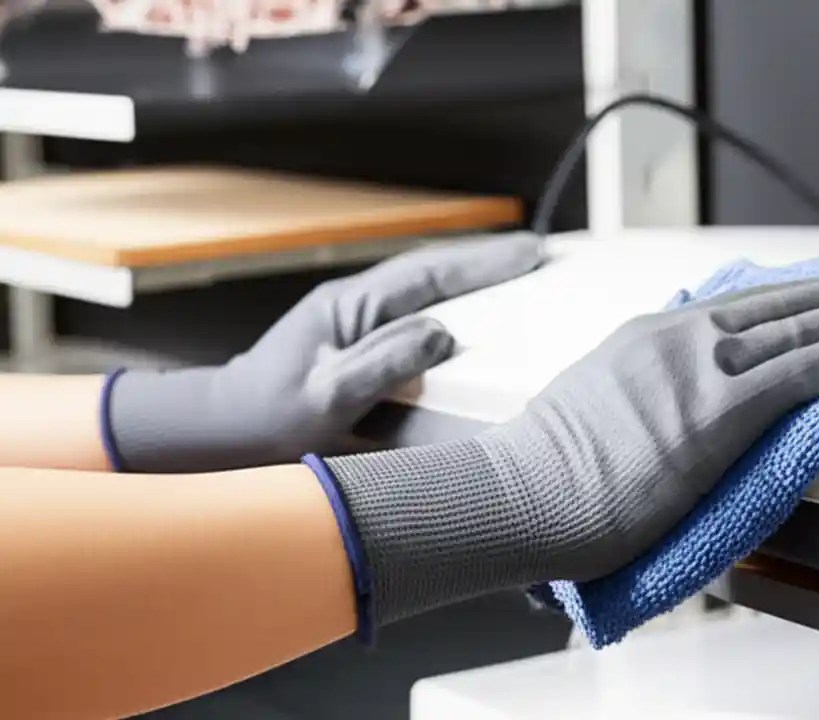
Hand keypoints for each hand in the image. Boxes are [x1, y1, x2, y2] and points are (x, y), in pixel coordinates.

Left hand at [106, 233, 543, 472]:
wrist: (224, 433)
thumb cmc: (269, 419)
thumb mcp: (326, 396)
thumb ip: (383, 364)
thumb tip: (443, 334)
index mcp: (351, 307)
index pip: (429, 274)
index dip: (484, 262)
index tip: (531, 252)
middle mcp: (357, 306)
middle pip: (434, 274)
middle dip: (489, 264)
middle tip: (541, 257)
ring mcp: (357, 324)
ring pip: (428, 294)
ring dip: (473, 286)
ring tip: (522, 283)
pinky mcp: (360, 348)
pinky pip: (416, 323)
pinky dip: (453, 316)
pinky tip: (476, 326)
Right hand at [316, 276, 818, 629]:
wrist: (525, 493)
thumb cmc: (550, 467)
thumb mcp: (597, 402)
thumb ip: (642, 389)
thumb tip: (668, 406)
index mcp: (654, 334)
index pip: (746, 304)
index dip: (802, 295)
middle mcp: (682, 337)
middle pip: (786, 303)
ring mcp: (700, 370)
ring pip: (803, 328)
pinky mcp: (717, 412)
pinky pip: (799, 373)